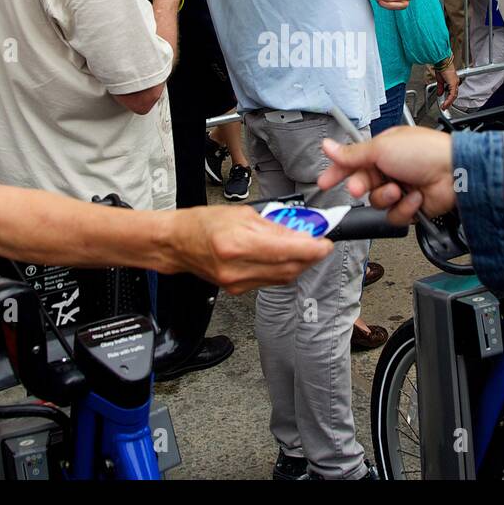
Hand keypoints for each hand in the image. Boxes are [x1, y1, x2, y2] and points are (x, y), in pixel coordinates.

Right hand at [166, 206, 332, 293]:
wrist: (177, 243)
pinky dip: (282, 270)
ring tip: (304, 249)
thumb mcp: (243, 214)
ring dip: (299, 264)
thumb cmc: (205, 222)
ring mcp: (236, 282)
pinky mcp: (236, 290)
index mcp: (237, 244)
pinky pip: (270, 282)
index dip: (313, 249)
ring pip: (282, 278)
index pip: (287, 251)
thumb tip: (303, 230)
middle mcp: (237, 268)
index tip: (326, 243)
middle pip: (289, 269)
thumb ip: (275, 224)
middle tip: (320, 244)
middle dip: (310, 257)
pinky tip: (284, 258)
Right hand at [317, 127, 456, 223]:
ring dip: (387, 197)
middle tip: (360, 187)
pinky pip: (395, 215)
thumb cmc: (424, 152)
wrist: (454, 172)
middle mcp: (390, 169)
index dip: (336, 172)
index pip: (352, 162)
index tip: (324, 182)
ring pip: (377, 203)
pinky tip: (416, 197)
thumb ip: (352, 154)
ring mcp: (401, 188)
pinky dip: (405, 207)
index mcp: (382, 150)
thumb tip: (328, 146)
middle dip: (362, 187)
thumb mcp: (381, 148)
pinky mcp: (411, 206)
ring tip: (400, 189)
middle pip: (362, 186)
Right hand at [435, 62, 458, 110]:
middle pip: (453, 96)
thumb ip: (440, 88)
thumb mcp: (440, 80)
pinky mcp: (453, 83)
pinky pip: (452, 94)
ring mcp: (455, 83)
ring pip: (453, 96)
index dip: (448, 99)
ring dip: (448, 103)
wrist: (442, 62)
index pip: (452, 93)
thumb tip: (440, 93)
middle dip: (449, 103)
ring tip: (444, 107)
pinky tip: (445, 103)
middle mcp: (455, 83)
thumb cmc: (441, 68)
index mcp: (452, 82)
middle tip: (444, 108)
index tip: (444, 104)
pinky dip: (448, 100)